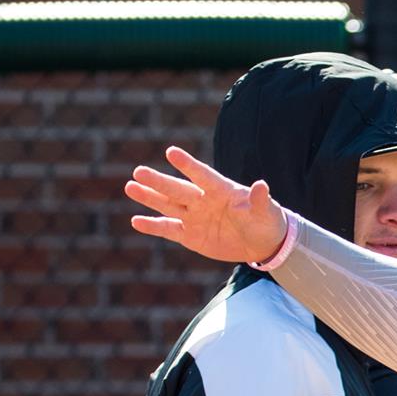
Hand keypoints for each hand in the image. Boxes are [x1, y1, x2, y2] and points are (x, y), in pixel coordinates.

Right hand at [126, 145, 290, 263]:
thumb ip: (260, 199)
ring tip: (130, 187)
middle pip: (178, 189)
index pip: (202, 175)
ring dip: (149, 197)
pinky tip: (136, 221)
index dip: (188, 165)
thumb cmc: (266, 220)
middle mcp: (203, 200)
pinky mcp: (190, 236)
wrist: (262, 243)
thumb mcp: (266, 211)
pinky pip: (169, 229)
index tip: (171, 152)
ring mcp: (195, 217)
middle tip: (139, 171)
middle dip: (159, 182)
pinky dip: (153, 226)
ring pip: (168, 205)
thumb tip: (261, 185)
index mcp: (221, 190)